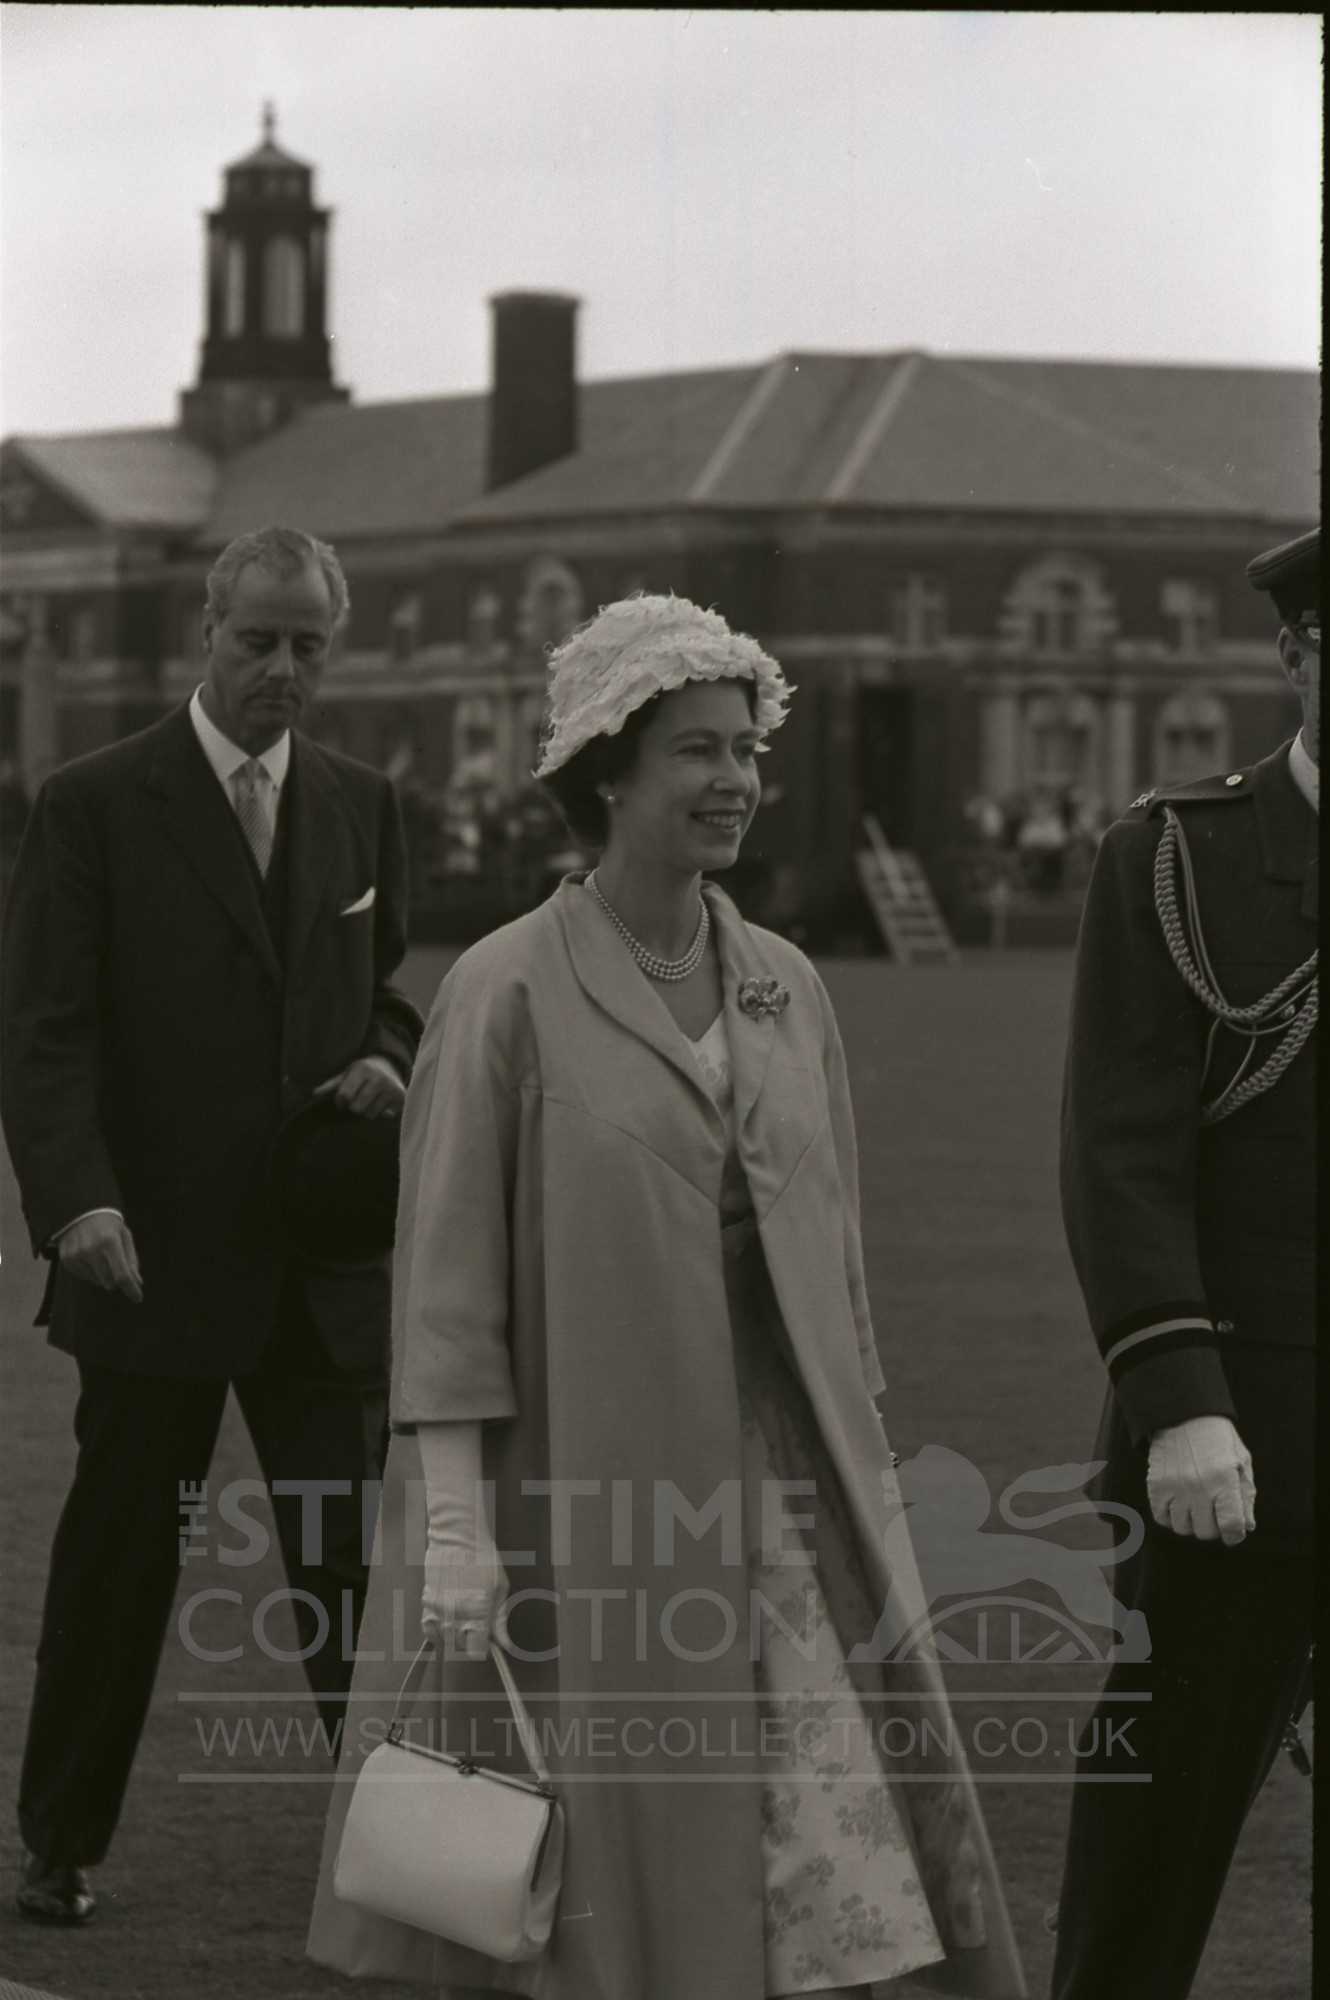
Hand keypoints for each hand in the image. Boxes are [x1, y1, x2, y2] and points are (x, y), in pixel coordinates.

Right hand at [57, 1212, 142, 1303]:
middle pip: (110, 1281)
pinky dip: (91, 1272)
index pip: (122, 1275)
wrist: (81, 1211)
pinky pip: (84, 1277)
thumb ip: (131, 1260)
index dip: (131, 1289)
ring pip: (97, 1281)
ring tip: (101, 1256)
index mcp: (109, 1241)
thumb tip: (137, 1282)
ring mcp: (77, 1255)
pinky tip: (90, 1257)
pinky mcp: (66, 1259)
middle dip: (117, 1279)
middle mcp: (91, 1249)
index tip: (138, 1298)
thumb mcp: (124, 1236)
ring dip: (103, 1275)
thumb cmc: (108, 1224)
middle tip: (116, 1263)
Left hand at [312, 1056, 404, 1119]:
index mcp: (362, 1069)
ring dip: (368, 1110)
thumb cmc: (363, 1072)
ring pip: (370, 1114)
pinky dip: (382, 1112)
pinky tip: (383, 1102)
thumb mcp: (347, 1073)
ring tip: (372, 1099)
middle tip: (359, 1099)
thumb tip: (315, 1093)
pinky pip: (384, 1116)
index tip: (342, 1100)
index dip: (340, 1101)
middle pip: (356, 1108)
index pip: (344, 1095)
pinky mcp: (401, 1097)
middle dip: (354, 1106)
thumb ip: (332, 1084)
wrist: (390, 1065)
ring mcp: (391, 1088)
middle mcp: (378, 1077)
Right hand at [422, 1541, 509, 1660]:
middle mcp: (457, 1613)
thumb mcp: (500, 1587)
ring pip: (444, 1640)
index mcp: (479, 1610)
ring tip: (463, 1618)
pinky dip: (437, 1631)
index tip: (486, 1643)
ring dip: (454, 1636)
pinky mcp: (427, 1602)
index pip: (477, 1650)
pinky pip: (429, 1629)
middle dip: (471, 1640)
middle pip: (461, 1647)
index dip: (483, 1649)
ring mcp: (439, 1609)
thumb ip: (500, 1618)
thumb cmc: (482, 1557)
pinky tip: (448, 1620)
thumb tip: (504, 1643)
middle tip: (478, 1624)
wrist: (456, 1537)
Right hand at [1146, 1415, 1255, 1545]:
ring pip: (1183, 1528)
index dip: (1235, 1535)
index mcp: (1225, 1480)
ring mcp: (1175, 1487)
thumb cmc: (1218, 1438)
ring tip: (1195, 1509)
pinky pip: (1161, 1517)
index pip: (1232, 1525)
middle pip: (1206, 1531)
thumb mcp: (1241, 1461)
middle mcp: (1199, 1487)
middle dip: (1213, 1527)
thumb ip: (1246, 1495)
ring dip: (1191, 1523)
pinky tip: (1178, 1505)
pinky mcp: (1156, 1485)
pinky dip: (1170, 1517)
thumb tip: (1246, 1527)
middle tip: (1214, 1514)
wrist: (1184, 1415)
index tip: (1233, 1531)